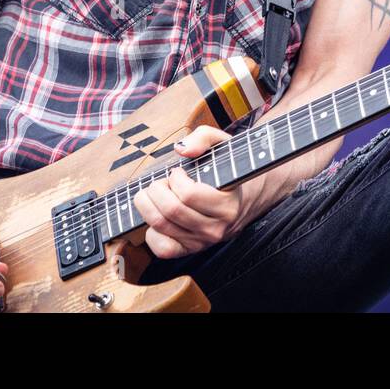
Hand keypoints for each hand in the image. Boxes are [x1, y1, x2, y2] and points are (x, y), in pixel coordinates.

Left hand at [133, 125, 244, 258]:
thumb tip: (182, 150)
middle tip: (162, 181)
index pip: (188, 195)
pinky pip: (161, 248)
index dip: (175, 178)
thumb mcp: (221, 144)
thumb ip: (203, 138)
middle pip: (171, 211)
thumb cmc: (226, 170)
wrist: (241, 199)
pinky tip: (158, 215)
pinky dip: (151, 231)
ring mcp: (202, 242)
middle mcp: (215, 228)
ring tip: (156, 194)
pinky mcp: (189, 251)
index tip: (178, 172)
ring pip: (161, 226)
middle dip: (157, 189)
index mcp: (227, 205)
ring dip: (148, 205)